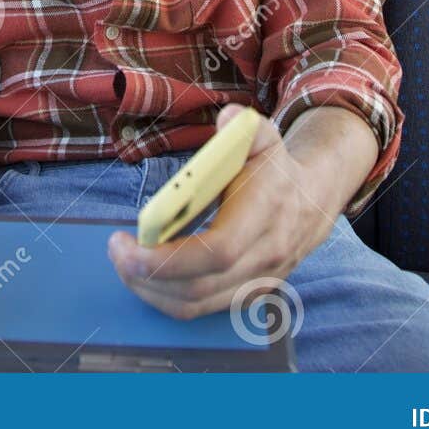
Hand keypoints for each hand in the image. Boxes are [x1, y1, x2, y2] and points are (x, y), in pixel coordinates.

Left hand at [106, 104, 362, 319]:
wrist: (311, 202)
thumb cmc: (275, 169)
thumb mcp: (263, 137)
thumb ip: (245, 126)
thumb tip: (228, 119)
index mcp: (265, 214)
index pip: (216, 251)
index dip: (168, 257)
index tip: (127, 245)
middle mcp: (265, 257)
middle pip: (198, 286)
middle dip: (146, 274)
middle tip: (117, 251)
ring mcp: (258, 282)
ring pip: (195, 306)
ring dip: (150, 290)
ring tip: (126, 262)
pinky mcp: (247, 296)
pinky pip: (201, 310)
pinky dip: (167, 297)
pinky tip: (149, 274)